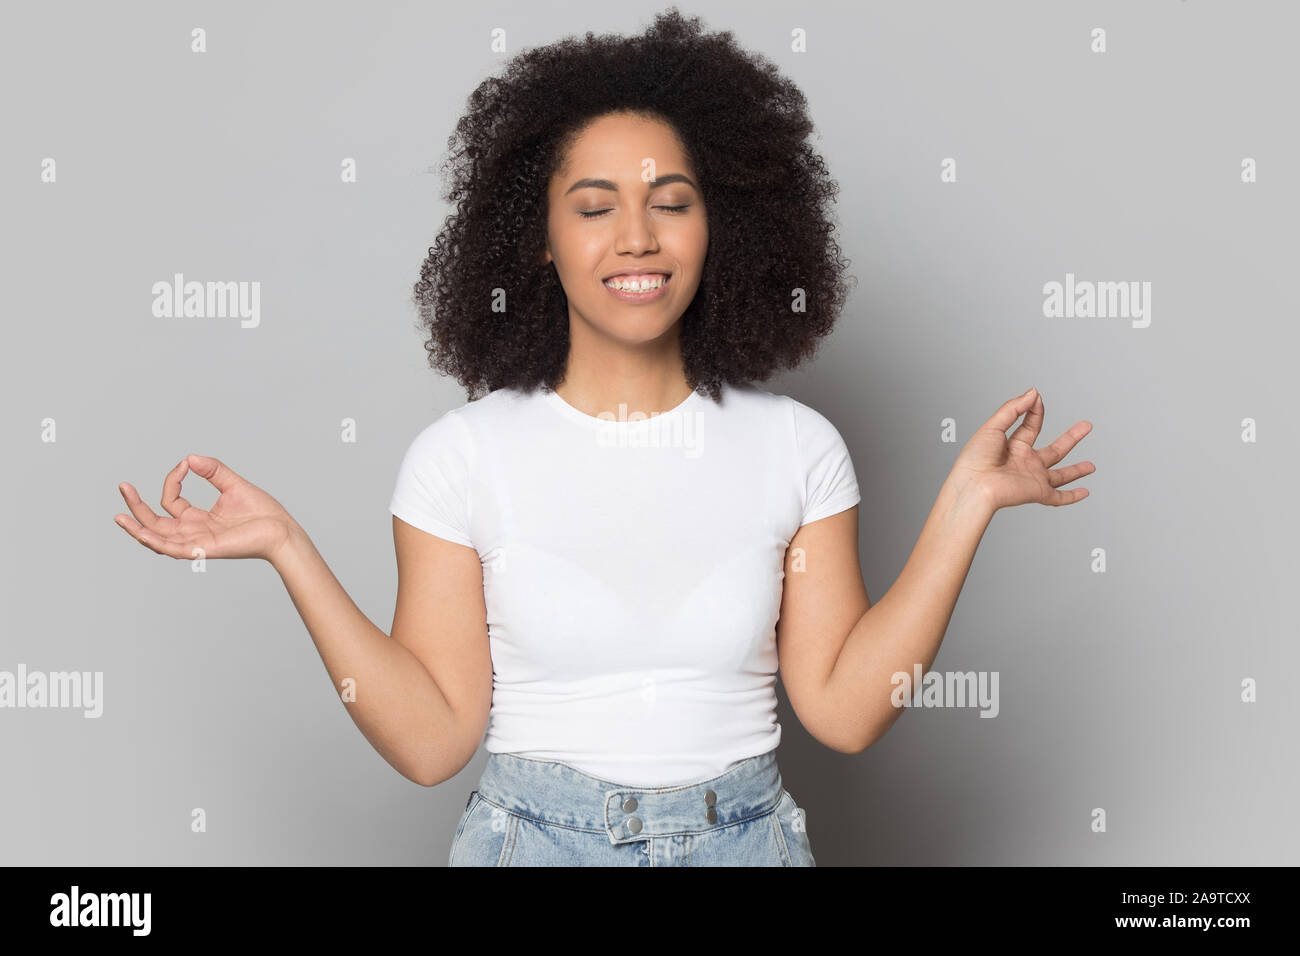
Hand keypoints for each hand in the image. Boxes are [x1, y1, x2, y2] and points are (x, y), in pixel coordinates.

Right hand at [114, 454, 296, 561]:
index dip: (173, 479)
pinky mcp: (204, 550)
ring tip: (119, 516)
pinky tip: (142, 532)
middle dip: (137, 506)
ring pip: (158, 538)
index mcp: (198, 517)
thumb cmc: (262, 511)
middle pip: (155, 522)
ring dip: (137, 528)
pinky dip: (156, 542)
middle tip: (122, 486)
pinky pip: (174, 549)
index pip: (171, 500)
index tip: (185, 464)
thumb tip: (189, 457)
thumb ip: (212, 470)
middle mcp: (193, 531)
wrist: (280, 529)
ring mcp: (197, 542)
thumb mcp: (232, 484)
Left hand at [949, 387, 1094, 511]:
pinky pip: (1058, 497)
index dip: (1035, 410)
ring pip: (1060, 475)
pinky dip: (1073, 497)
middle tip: (1085, 426)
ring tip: (1091, 466)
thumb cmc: (974, 459)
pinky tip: (1085, 493)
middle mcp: (1025, 462)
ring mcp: (1032, 478)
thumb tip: (1033, 393)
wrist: (973, 486)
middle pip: (1054, 450)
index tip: (1037, 398)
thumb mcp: (993, 426)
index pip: (1031, 426)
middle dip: (1071, 438)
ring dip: (1076, 471)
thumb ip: (1013, 409)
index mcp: (1012, 446)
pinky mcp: (1037, 492)